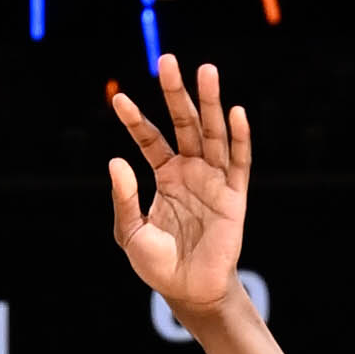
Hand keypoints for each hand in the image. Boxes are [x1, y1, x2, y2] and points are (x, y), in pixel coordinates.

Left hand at [106, 53, 251, 312]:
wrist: (188, 293)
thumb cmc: (158, 265)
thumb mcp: (130, 232)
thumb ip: (123, 199)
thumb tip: (115, 160)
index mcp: (165, 176)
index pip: (149, 138)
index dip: (134, 120)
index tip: (117, 99)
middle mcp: (190, 171)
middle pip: (184, 123)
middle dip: (176, 93)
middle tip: (167, 60)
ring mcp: (214, 180)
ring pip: (212, 134)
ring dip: (210, 103)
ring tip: (206, 71)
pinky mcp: (234, 196)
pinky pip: (238, 162)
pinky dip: (239, 138)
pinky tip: (235, 113)